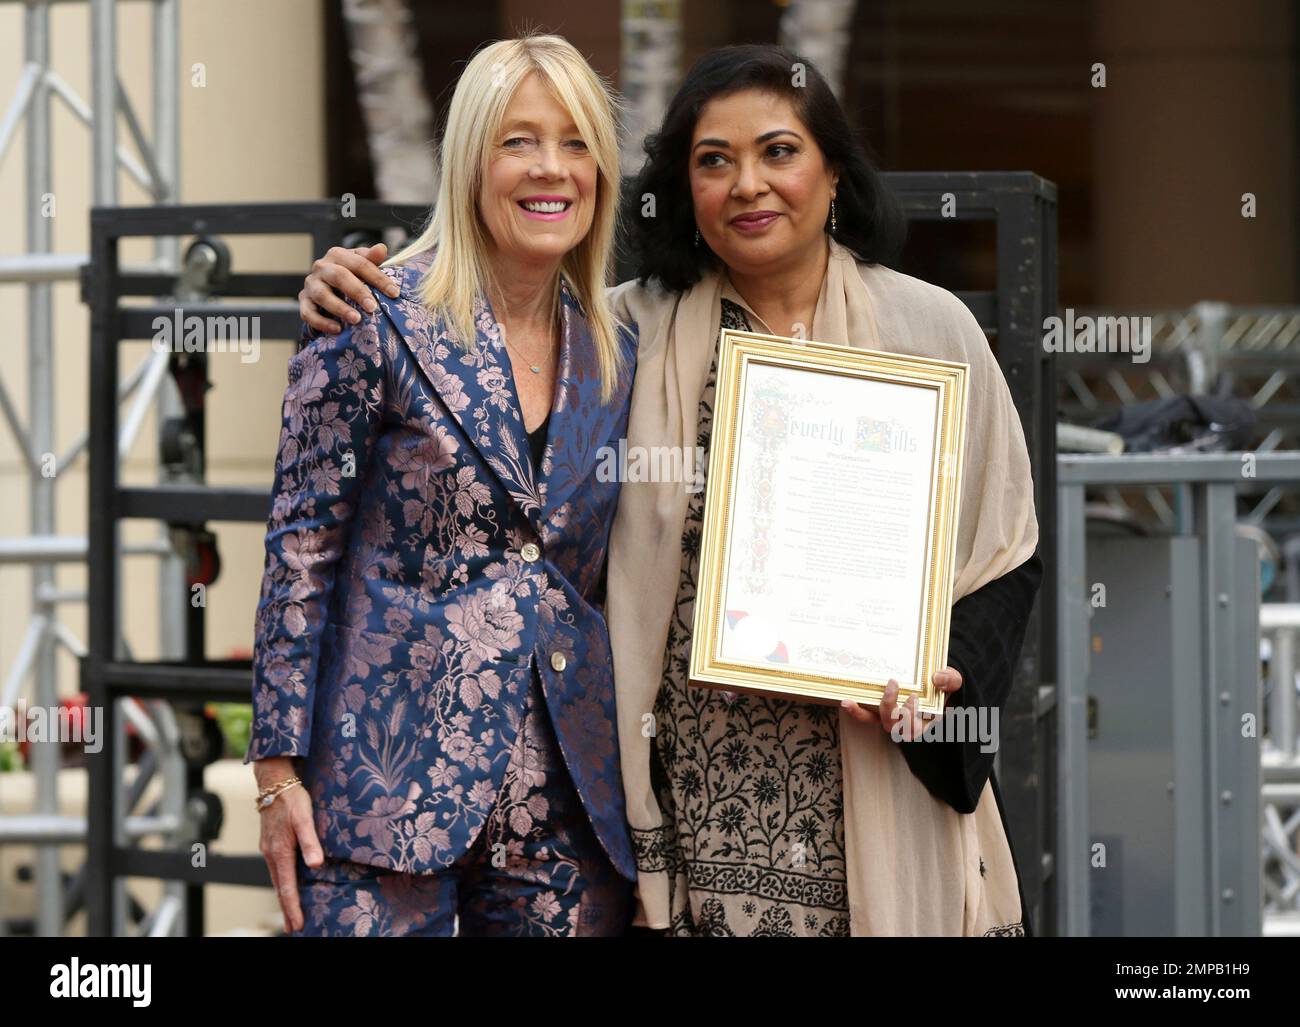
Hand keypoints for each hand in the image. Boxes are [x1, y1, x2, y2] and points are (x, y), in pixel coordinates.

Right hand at [255, 756, 323, 933]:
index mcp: (280, 852)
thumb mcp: (305, 818)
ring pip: (277, 879)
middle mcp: (271, 854)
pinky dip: (282, 883)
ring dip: (284, 897)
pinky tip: (288, 885)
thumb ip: (310, 841)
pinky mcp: (271, 844)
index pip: (287, 887)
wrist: (274, 783)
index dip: (292, 907)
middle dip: (286, 909)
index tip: (297, 924)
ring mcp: (269, 850)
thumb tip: (316, 864)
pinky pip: (277, 869)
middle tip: (293, 927)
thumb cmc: (292, 799)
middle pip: (279, 888)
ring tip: (291, 913)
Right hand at [298, 242, 398, 333]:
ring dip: (339, 308)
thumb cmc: (350, 275)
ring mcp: (311, 284)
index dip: (378, 278)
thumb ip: (372, 259)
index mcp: (338, 255)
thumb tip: (382, 248)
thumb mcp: (362, 265)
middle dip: (357, 292)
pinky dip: (322, 322)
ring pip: (322, 295)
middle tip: (372, 307)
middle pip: (339, 276)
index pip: (360, 263)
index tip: (394, 293)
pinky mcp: (303, 301)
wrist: (326, 286)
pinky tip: (337, 329)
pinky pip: (308, 312)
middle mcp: (322, 267)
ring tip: (355, 320)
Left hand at [839, 667, 962, 740]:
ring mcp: (893, 717)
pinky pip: (868, 716)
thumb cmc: (945, 684)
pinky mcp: (881, 710)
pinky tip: (845, 702)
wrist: (937, 680)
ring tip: (849, 702)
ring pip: (878, 722)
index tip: (913, 696)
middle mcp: (907, 723)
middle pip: (894, 726)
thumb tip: (938, 678)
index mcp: (926, 720)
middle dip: (890, 707)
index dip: (911, 715)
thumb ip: (951, 680)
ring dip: (862, 714)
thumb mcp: (954, 680)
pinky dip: (856, 711)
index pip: (916, 727)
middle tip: (893, 683)